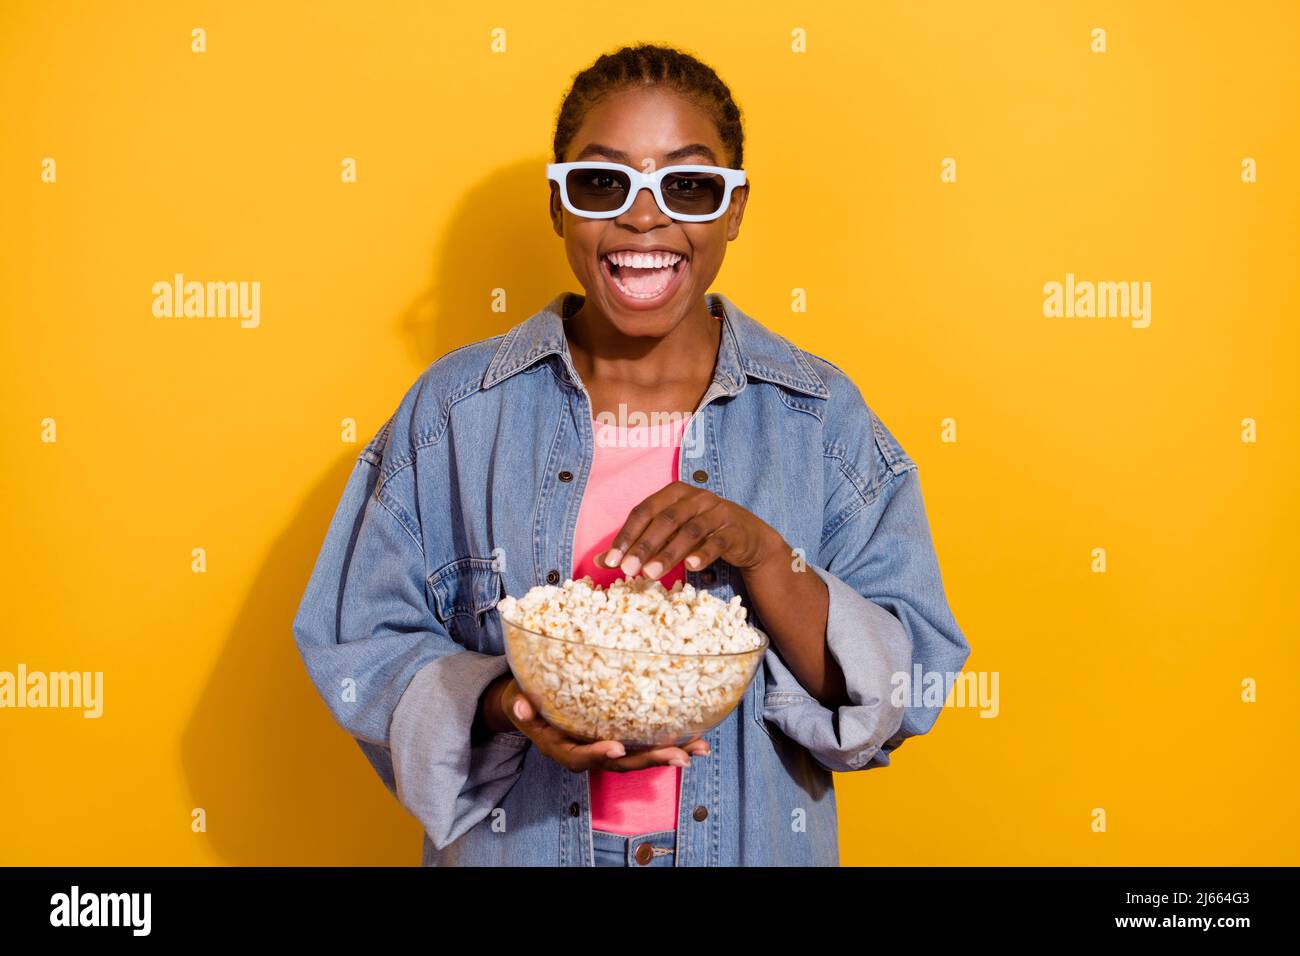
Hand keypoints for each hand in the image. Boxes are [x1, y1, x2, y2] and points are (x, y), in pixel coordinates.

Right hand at [499, 677, 709, 772]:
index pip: (579, 757)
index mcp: (561, 748)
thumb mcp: (517, 700)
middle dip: (651, 760)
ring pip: (639, 757)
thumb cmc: (525, 700)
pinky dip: (670, 743)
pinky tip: (696, 737)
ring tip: (700, 749)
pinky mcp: (619, 740)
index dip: (597, 755)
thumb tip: (519, 705)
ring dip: (670, 755)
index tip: (617, 748)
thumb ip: (520, 705)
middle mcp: (586, 754)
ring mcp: (605, 749)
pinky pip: (644, 745)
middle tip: (681, 756)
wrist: (530, 708)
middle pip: (620, 763)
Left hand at [595, 481, 781, 580]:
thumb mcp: (669, 535)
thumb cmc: (701, 534)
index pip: (644, 510)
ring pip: (690, 531)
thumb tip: (601, 562)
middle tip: (628, 570)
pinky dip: (703, 554)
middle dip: (644, 546)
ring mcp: (717, 512)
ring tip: (651, 574)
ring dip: (669, 553)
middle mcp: (696, 497)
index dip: (627, 535)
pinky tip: (691, 568)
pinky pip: (717, 542)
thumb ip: (639, 544)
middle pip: (665, 519)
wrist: (748, 538)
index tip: (611, 560)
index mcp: (675, 493)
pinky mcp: (735, 530)